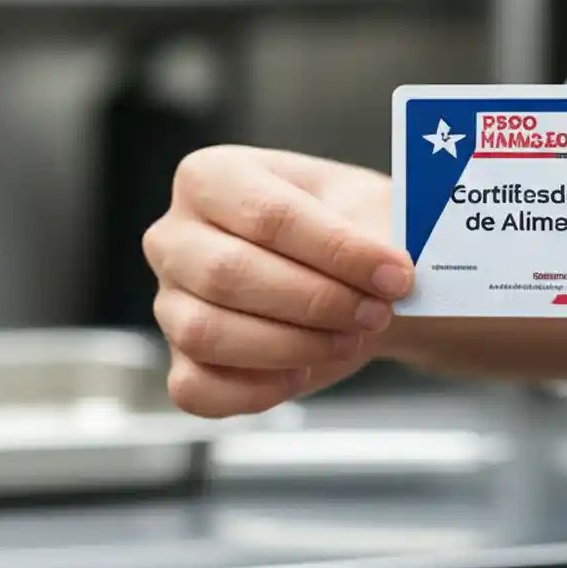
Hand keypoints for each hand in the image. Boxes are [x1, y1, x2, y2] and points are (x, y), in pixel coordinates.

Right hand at [143, 146, 413, 416]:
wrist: (363, 281)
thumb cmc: (354, 231)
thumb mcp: (370, 210)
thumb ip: (375, 232)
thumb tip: (391, 264)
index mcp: (213, 177)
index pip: (266, 214)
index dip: (337, 250)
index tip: (396, 275)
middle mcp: (177, 237)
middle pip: (228, 274)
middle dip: (317, 301)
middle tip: (378, 311)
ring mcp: (170, 301)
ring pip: (207, 333)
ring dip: (294, 345)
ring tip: (351, 337)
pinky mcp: (182, 362)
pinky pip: (197, 389)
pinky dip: (256, 390)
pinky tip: (303, 371)